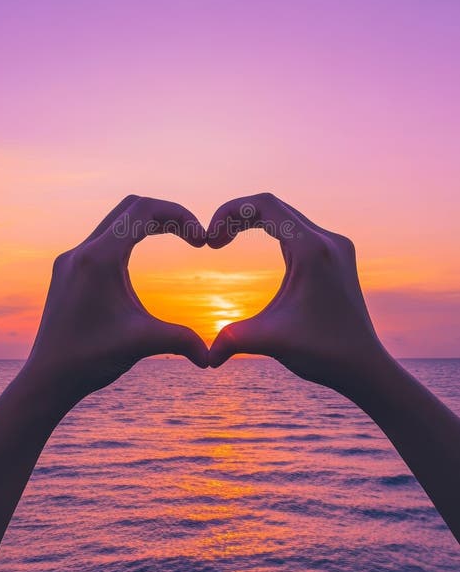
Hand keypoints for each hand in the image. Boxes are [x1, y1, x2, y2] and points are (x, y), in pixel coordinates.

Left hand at [24, 195, 207, 413]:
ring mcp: (71, 259)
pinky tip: (142, 260)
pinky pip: (102, 239)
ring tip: (178, 239)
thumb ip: (181, 340)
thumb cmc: (90, 360)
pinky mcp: (67, 270)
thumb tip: (210, 357)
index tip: (201, 240)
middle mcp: (82, 251)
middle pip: (131, 207)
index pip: (143, 211)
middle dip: (167, 216)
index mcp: (99, 259)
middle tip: (194, 236)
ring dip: (148, 225)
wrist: (46, 379)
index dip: (179, 216)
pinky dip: (129, 238)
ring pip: (115, 221)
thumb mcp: (142, 344)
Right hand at [207, 193, 383, 395]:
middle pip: (274, 206)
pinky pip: (300, 229)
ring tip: (225, 240)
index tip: (209, 241)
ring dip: (254, 222)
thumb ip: (232, 340)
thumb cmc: (323, 353)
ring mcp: (336, 246)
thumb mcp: (270, 341)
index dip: (230, 212)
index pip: (264, 205)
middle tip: (213, 241)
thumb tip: (206, 357)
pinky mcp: (339, 255)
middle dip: (237, 217)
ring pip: (287, 216)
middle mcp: (328, 240)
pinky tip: (258, 248)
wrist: (365, 366)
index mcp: (312, 251)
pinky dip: (273, 231)